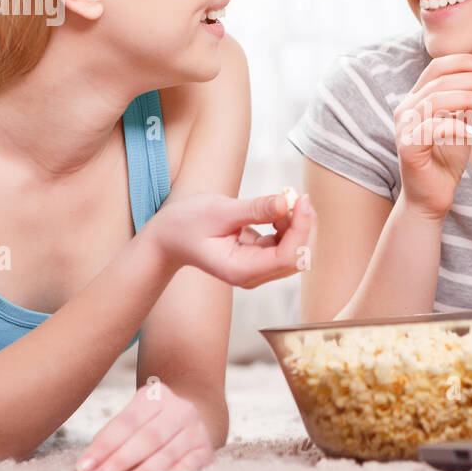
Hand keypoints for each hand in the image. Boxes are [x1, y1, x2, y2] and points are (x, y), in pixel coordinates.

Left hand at [75, 379, 213, 470]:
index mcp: (157, 395)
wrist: (187, 423)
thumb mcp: (132, 419)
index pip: (127, 422)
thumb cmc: (147, 425)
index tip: (83, 467)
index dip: (104, 445)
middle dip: (120, 461)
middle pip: (147, 437)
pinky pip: (186, 467)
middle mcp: (181, 409)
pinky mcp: (205, 451)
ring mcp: (196, 430)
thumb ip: (111, 437)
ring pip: (166, 454)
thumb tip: (86, 466)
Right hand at [147, 190, 314, 288]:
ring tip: (284, 198)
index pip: (287, 257)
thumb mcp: (219, 211)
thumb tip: (285, 202)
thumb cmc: (186, 224)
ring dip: (297, 223)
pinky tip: (276, 209)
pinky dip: (288, 224)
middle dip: (303, 225)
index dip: (301, 229)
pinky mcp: (259, 257)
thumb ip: (254, 209)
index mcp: (241, 270)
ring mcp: (257, 268)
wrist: (168, 236)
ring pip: (295, 250)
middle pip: (297, 256)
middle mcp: (253, 275)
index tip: (301, 200)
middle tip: (295, 194)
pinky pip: (284, 243)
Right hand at [394, 53, 471, 218]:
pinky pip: (432, 128)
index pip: (437, 68)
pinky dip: (456, 127)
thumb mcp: (465, 127)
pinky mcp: (408, 148)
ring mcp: (405, 128)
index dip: (464, 62)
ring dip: (469, 98)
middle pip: (440, 81)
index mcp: (417, 99)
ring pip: (435, 100)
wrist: (432, 198)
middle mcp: (406, 109)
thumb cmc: (446, 162)